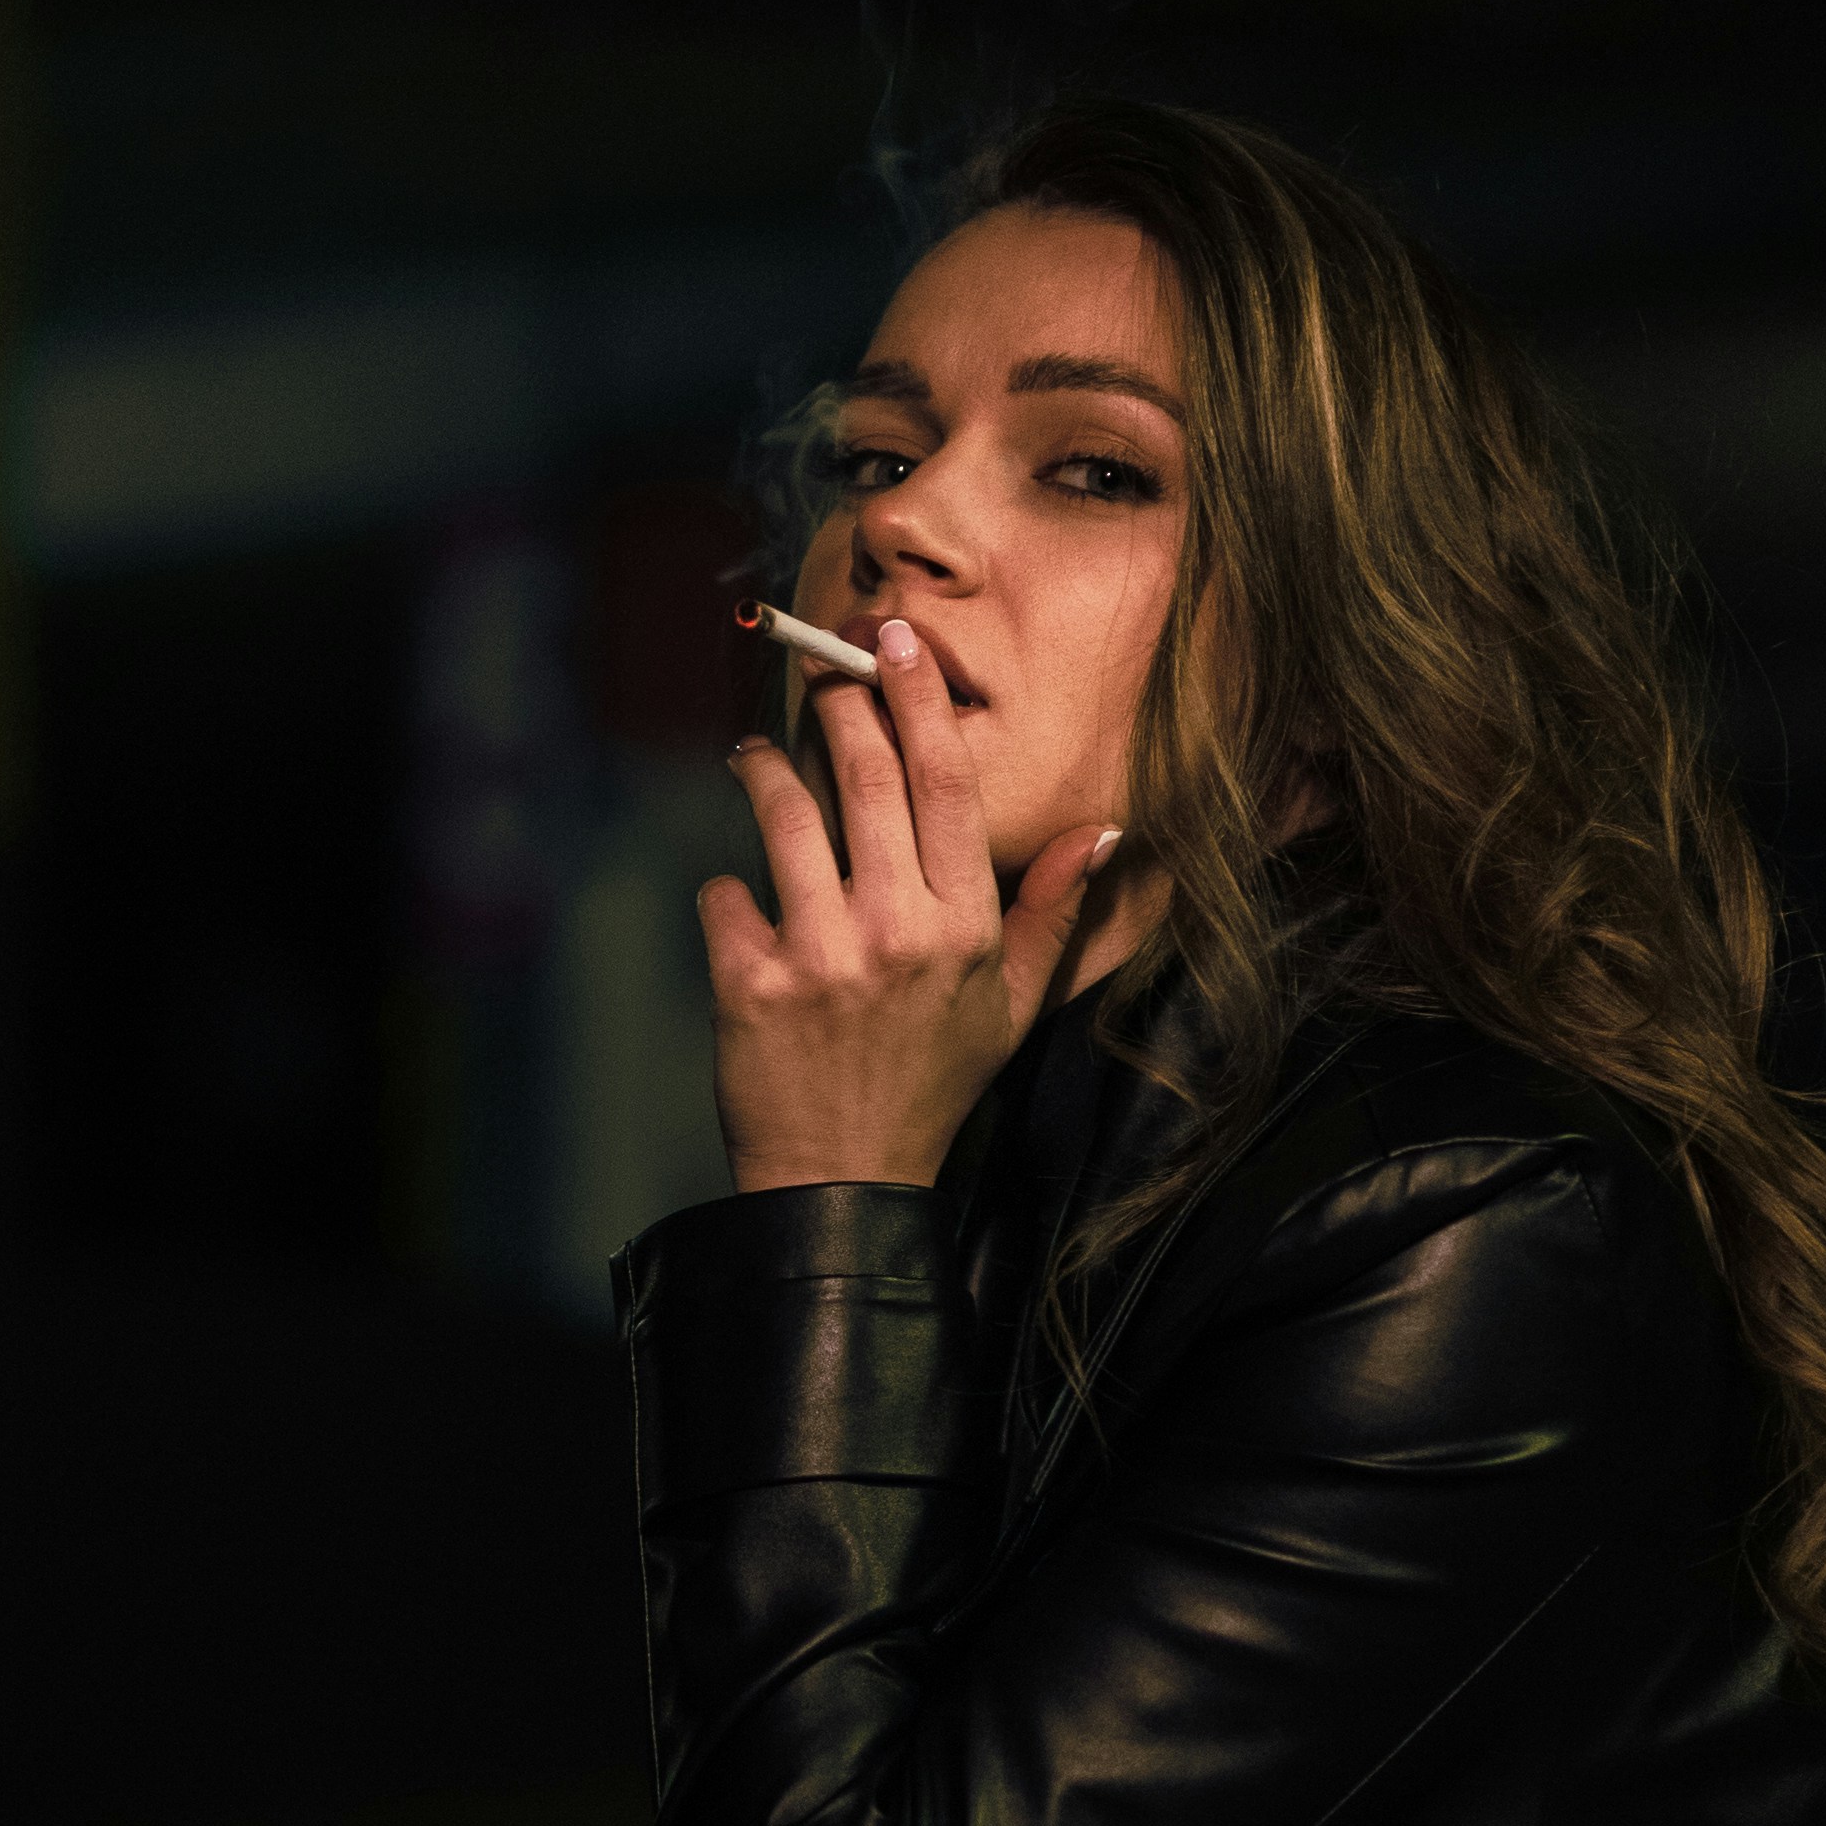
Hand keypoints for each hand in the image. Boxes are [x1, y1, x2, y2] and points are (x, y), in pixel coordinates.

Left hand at [704, 617, 1116, 1192]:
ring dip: (761, 771)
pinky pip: (724, 895)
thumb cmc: (932, 1086)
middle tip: (817, 678)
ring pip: (784, 817)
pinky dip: (723, 890)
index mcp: (965, 928)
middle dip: (837, 708)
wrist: (844, 1183)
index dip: (919, 701)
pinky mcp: (752, 985)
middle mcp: (899, 932)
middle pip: (866, 778)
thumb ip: (1052, 917)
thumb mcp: (1012, 1008)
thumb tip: (1103, 834)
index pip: (945, 785)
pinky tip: (734, 902)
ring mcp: (823, 957)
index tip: (897, 642)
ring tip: (751, 759)